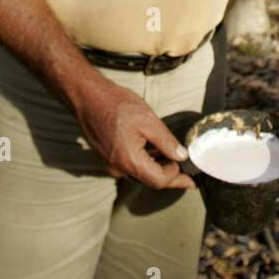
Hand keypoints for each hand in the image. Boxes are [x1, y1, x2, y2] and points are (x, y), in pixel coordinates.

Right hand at [71, 77, 194, 189]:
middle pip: (150, 181)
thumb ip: (166, 142)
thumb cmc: (116, 105)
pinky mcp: (109, 158)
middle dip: (171, 178)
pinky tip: (158, 154)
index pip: (159, 180)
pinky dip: (147, 164)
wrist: (88, 97)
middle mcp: (119, 169)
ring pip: (141, 175)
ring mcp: (112, 165)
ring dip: (159, 170)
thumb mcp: (148, 121)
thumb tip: (181, 156)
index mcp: (129, 161)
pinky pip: (132, 167)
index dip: (176, 175)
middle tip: (190, 177)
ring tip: (177, 163)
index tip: (188, 166)